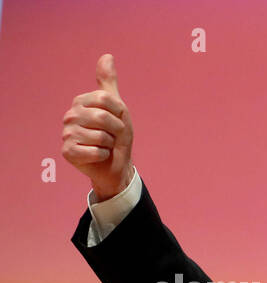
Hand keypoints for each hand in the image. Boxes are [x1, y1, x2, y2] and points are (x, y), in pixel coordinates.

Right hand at [61, 53, 133, 200]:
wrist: (116, 164)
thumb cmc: (117, 135)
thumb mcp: (117, 107)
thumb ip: (109, 83)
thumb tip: (107, 55)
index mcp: (80, 102)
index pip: (105, 99)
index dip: (119, 113)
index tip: (117, 120)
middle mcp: (70, 116)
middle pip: (103, 118)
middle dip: (116, 130)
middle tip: (112, 136)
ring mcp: (67, 134)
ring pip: (100, 137)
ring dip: (110, 145)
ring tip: (105, 146)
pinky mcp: (67, 152)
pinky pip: (95, 152)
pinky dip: (103, 156)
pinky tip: (98, 156)